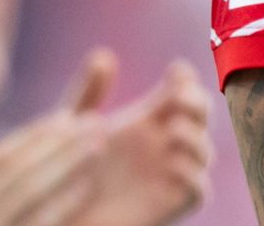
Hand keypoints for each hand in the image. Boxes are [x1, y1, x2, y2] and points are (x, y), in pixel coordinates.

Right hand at [0, 86, 105, 225]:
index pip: (3, 156)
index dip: (38, 134)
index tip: (69, 118)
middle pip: (20, 167)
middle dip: (60, 142)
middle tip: (96, 123)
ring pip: (29, 190)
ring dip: (66, 164)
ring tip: (98, 146)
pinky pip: (34, 223)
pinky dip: (60, 204)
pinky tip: (84, 187)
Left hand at [72, 57, 213, 225]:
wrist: (59, 217)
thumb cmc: (63, 173)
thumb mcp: (72, 128)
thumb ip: (88, 93)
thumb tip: (102, 54)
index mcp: (145, 121)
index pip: (181, 91)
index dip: (185, 79)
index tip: (176, 71)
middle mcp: (162, 146)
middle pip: (199, 117)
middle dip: (198, 102)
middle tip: (179, 97)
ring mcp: (168, 175)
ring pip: (204, 153)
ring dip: (196, 138)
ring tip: (173, 130)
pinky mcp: (169, 204)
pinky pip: (197, 193)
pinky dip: (195, 178)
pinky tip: (175, 166)